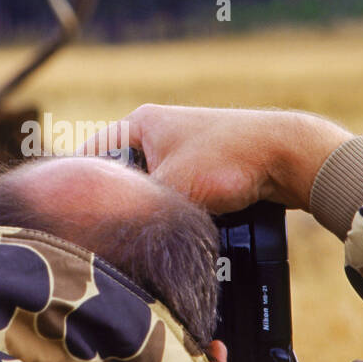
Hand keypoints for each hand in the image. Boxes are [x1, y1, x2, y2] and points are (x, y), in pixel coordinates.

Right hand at [79, 104, 352, 212]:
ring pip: (146, 188)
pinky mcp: (202, 167)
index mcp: (140, 123)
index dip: (81, 187)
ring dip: (146, 210)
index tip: (73, 218)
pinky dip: (168, 210)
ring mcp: (180, 148)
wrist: (289, 156)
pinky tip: (166, 232)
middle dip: (117, 203)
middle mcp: (156, 131)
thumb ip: (137, 210)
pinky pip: (171, 193)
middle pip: (119, 175)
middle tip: (107, 234)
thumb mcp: (172, 189)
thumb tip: (113, 238)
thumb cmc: (229, 161)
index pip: (91, 155)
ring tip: (138, 235)